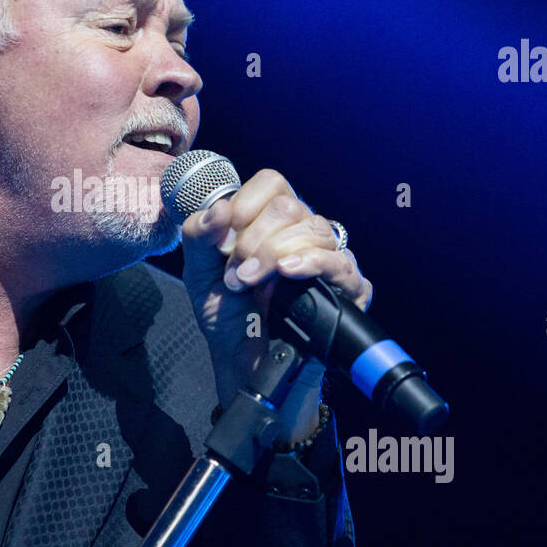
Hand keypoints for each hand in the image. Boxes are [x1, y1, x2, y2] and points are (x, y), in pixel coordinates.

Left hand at [180, 169, 371, 443]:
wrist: (245, 362)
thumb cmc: (227, 315)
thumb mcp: (199, 273)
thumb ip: (199, 236)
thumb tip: (220, 208)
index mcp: (269, 222)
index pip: (273, 183)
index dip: (248, 203)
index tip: (227, 236)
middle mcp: (302, 234)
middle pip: (291, 206)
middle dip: (255, 239)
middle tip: (236, 274)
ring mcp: (327, 259)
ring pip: (315, 230)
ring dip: (274, 255)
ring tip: (249, 283)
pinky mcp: (346, 289)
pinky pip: (342, 263)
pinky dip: (313, 263)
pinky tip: (289, 273)